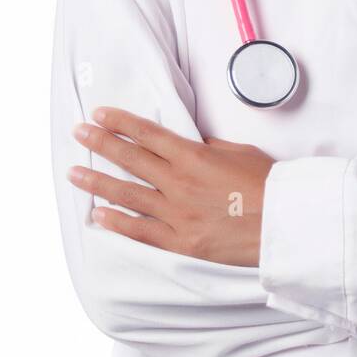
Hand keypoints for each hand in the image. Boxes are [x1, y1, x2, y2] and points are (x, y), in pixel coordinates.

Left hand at [67, 108, 274, 266]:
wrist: (283, 222)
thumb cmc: (267, 184)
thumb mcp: (239, 152)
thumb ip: (208, 147)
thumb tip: (189, 142)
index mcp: (193, 156)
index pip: (148, 134)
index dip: (120, 123)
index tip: (99, 115)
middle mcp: (178, 182)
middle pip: (130, 159)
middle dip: (100, 144)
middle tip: (77, 133)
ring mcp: (176, 213)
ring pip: (128, 194)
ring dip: (97, 182)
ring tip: (73, 174)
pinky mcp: (180, 242)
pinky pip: (141, 231)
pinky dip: (117, 223)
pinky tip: (98, 215)